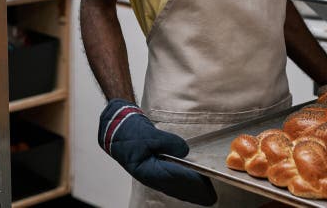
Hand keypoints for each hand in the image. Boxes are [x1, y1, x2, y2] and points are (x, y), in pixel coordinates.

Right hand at [98, 99, 216, 204]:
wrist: (115, 128)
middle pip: (176, 188)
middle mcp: (150, 176)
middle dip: (194, 193)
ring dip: (190, 191)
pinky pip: (171, 183)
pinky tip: (190, 187)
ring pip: (174, 188)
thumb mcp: (148, 134)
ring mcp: (151, 175)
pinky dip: (182, 186)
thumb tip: (184, 151)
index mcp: (147, 170)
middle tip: (211, 197)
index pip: (174, 178)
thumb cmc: (128, 132)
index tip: (206, 184)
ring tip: (205, 195)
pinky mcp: (153, 171)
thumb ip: (167, 142)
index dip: (192, 182)